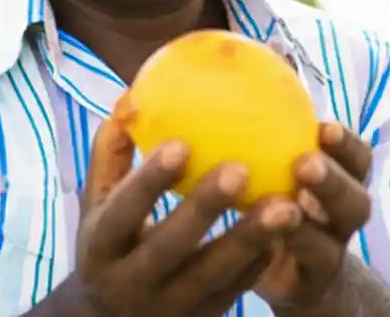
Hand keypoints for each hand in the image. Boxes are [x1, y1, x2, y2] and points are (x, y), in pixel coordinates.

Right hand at [40, 102, 303, 316]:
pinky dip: (262, 260)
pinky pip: (236, 290)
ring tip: (288, 205)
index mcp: (101, 247)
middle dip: (205, 209)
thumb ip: (112, 155)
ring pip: (213, 275)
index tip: (182, 143)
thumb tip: (131, 95)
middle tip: (242, 169)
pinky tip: (291, 229)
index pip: (123, 212)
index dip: (149, 181)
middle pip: (169, 247)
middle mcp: (130, 283)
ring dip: (251, 239)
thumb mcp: (98, 206)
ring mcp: (168, 307)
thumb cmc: (111, 242)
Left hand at [254, 122, 373, 311]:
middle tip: (304, 163)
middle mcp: (342, 218)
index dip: (346, 143)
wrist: (287, 271)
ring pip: (332, 243)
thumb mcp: (277, 159)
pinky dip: (280, 256)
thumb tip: (271, 46)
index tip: (322, 124)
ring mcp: (329, 254)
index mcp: (341, 182)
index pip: (357, 159)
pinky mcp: (307, 285)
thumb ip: (276, 111)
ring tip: (280, 209)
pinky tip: (250, 239)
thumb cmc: (276, 199)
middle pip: (357, 201)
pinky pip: (299, 273)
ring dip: (307, 225)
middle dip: (335, 181)